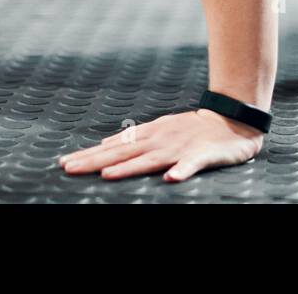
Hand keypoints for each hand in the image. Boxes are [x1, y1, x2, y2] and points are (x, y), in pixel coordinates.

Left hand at [59, 108, 264, 182]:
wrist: (232, 119)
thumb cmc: (194, 128)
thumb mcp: (161, 129)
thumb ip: (135, 138)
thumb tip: (105, 145)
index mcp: (150, 135)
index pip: (114, 147)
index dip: (89, 155)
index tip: (65, 163)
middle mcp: (160, 140)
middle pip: (123, 153)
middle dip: (95, 161)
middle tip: (69, 169)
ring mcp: (181, 147)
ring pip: (151, 159)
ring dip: (129, 167)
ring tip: (107, 175)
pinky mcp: (203, 155)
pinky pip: (191, 165)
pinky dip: (182, 171)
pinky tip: (171, 179)